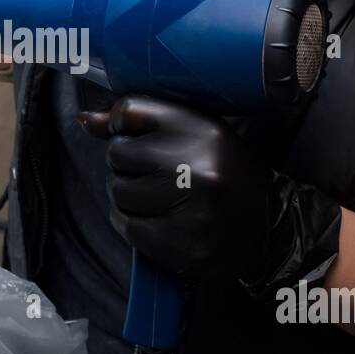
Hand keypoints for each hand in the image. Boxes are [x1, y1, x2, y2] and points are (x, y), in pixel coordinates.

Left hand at [81, 95, 341, 292]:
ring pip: (119, 192)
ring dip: (129, 197)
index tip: (129, 134)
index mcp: (204, 130)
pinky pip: (128, 227)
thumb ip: (141, 124)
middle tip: (152, 174)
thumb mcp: (196, 136)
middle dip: (126, 165)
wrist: (269, 229)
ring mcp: (189, 207)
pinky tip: (158, 222)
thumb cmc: (225, 174)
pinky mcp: (181, 243)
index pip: (131, 110)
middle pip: (118, 154)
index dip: (120, 124)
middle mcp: (196, 165)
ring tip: (159, 199)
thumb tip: (85, 119)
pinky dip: (134, 226)